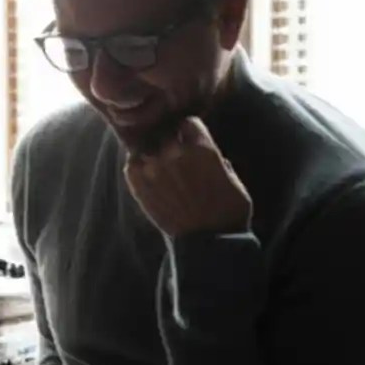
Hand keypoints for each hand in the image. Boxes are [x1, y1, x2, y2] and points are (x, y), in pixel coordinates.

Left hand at [123, 117, 251, 237]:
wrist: (209, 241)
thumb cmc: (228, 210)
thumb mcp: (233, 178)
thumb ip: (216, 159)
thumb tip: (207, 153)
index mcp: (202, 148)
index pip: (188, 123)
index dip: (189, 130)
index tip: (188, 137)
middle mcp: (174, 153)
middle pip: (166, 135)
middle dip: (171, 142)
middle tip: (173, 153)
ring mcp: (153, 169)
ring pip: (147, 148)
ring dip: (153, 154)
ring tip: (158, 164)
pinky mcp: (138, 185)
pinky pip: (131, 164)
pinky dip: (137, 165)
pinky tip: (145, 171)